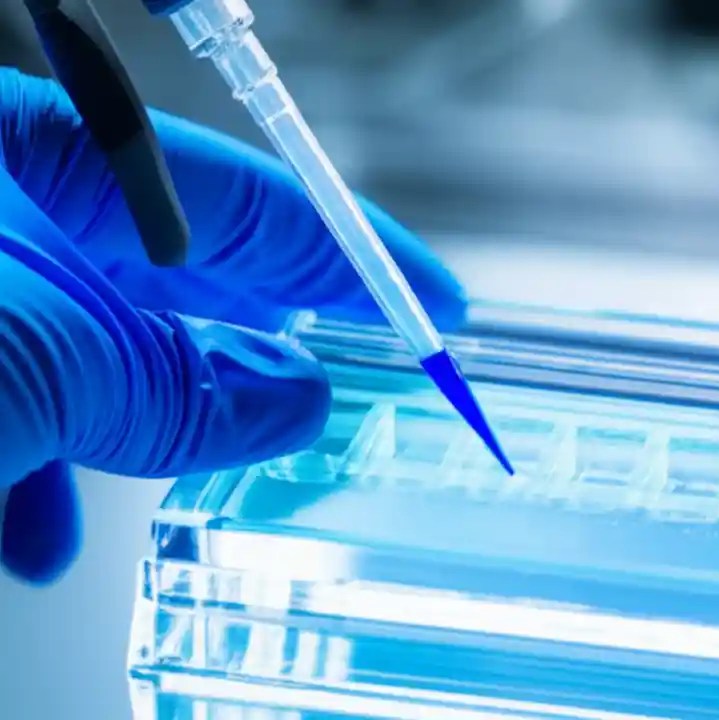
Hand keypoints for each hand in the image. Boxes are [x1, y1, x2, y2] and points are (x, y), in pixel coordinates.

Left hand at [0, 69, 464, 584]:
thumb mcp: (37, 359)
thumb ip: (172, 387)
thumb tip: (296, 400)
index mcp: (36, 146)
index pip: (246, 196)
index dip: (352, 250)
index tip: (431, 294)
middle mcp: (6, 201)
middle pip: (171, 265)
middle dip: (256, 332)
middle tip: (354, 363)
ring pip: (92, 341)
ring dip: (150, 422)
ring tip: (206, 466)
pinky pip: (15, 396)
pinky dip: (43, 465)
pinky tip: (43, 524)